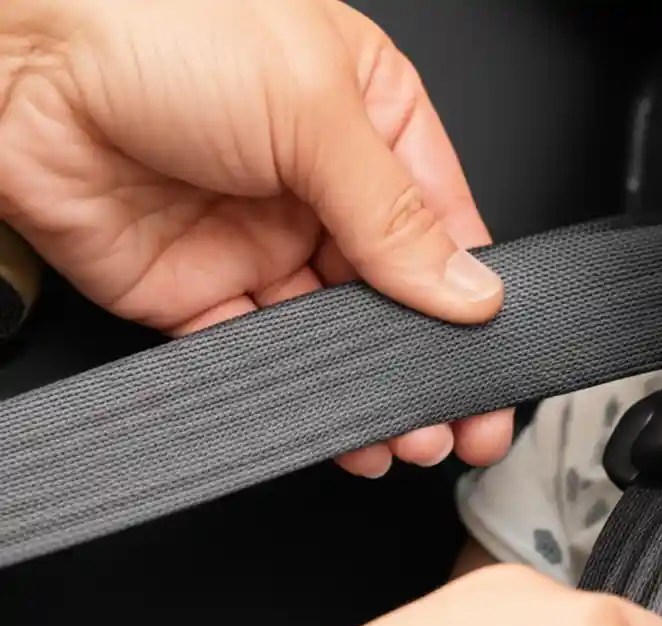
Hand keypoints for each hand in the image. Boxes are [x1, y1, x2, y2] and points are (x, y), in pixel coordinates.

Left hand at [0, 0, 512, 475]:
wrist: (10, 49)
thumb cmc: (159, 20)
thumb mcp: (314, 108)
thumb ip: (396, 213)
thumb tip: (469, 287)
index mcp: (369, 116)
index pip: (444, 221)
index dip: (476, 294)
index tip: (496, 355)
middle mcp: (319, 179)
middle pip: (395, 289)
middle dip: (428, 356)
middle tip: (457, 419)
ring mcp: (259, 235)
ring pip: (333, 332)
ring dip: (368, 384)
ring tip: (404, 432)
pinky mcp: (196, 287)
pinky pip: (257, 352)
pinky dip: (293, 393)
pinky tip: (330, 419)